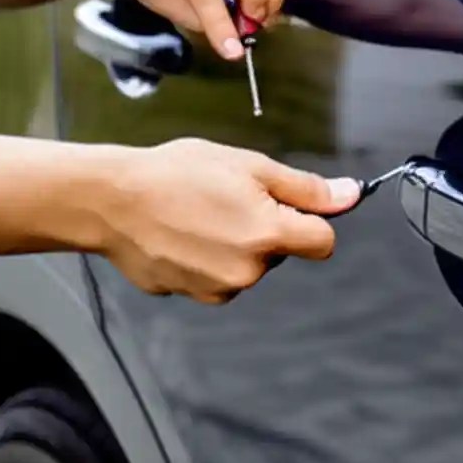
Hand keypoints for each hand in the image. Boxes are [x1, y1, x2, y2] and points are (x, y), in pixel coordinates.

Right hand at [96, 139, 359, 303]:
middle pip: (281, 252)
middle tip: (225, 198)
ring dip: (234, 244)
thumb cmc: (176, 173)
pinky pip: (217, 278)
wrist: (111, 201)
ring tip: (197, 215)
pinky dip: (207, 260)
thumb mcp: (247, 165)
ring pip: (248, 266)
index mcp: (268, 234)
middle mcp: (248, 270)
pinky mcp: (193, 296)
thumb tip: (351, 196)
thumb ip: (304, 188)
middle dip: (265, 228)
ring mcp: (219, 289)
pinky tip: (181, 235)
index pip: (322, 242)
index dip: (311, 220)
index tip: (288, 204)